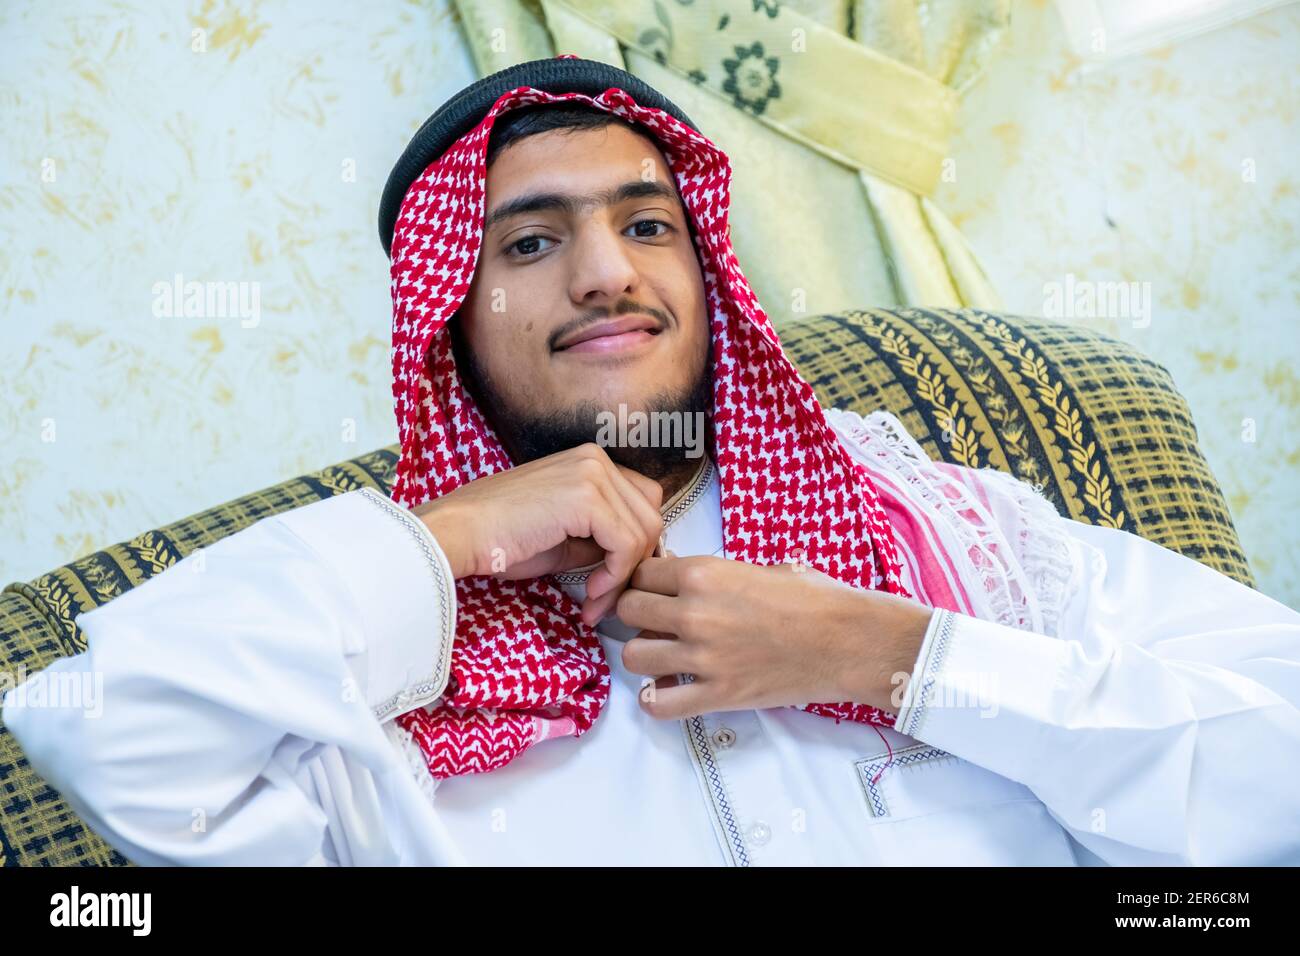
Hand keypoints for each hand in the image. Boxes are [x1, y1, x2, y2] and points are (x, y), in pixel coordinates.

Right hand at [411, 444, 662, 625]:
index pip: (643, 503)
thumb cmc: (501, 538)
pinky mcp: (587, 498)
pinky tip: (591, 593)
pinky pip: (626, 544)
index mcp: (591, 462)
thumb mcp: (565, 536)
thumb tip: (634, 561)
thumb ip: (602, 539)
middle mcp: (597, 459)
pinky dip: (615, 576)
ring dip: (624, 576)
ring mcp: (593, 474)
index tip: (614, 581)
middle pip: (651, 515)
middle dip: (636, 564)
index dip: (637, 546)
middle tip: (608, 598)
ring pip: (644, 532)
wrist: (459, 534)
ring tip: (596, 602)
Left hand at [615, 555, 932, 719]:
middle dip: (638, 614)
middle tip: (656, 621)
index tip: (655, 590)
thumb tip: (684, 578)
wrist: (849, 640)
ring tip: (663, 654)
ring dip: (644, 654)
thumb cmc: (813, 598)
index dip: (646, 581)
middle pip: (628, 611)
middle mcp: (695, 614)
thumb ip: (716, 574)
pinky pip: (659, 704)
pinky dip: (655, 700)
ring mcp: (703, 657)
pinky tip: (667, 689)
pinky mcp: (718, 694)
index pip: (641, 574)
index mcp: (704, 574)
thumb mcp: (759, 567)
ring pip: (633, 656)